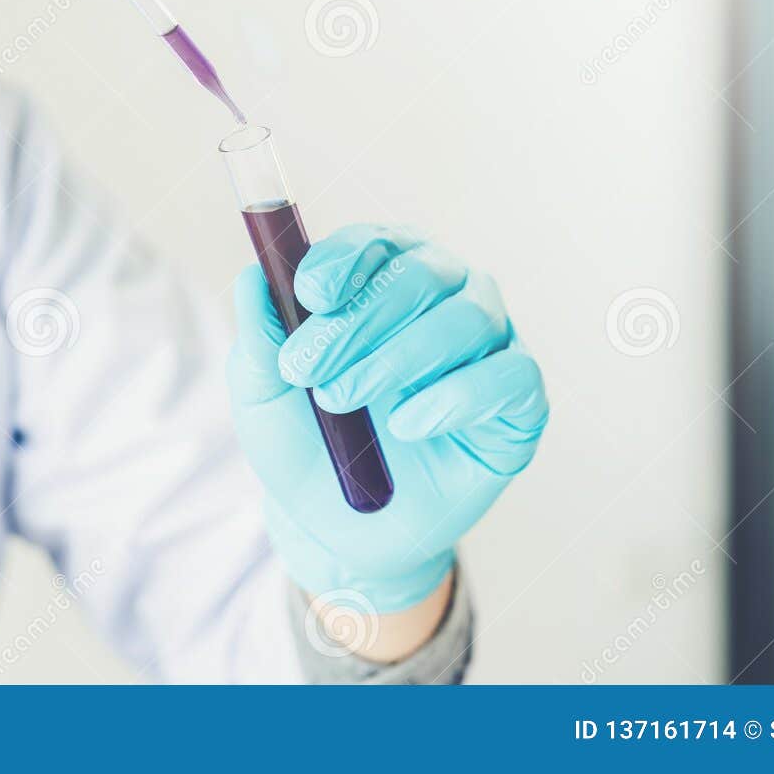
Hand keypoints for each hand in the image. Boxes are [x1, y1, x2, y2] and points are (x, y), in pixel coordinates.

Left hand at [228, 225, 547, 611]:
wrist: (340, 531)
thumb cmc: (305, 446)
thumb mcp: (263, 395)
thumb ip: (259, 336)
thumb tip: (252, 276)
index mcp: (384, 278)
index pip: (377, 242)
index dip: (346, 258)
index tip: (308, 292)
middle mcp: (445, 298)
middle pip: (422, 273)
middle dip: (360, 318)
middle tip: (309, 368)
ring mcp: (489, 346)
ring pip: (467, 318)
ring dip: (399, 357)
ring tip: (342, 400)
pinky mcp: (520, 404)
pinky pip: (512, 376)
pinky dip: (458, 396)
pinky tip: (409, 425)